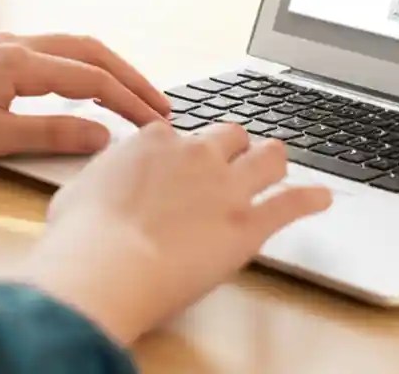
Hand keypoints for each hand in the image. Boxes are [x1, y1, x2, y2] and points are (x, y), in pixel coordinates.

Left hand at [0, 32, 169, 164]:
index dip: (128, 101)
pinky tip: (83, 87)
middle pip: (89, 51)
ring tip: (132, 94)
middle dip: (129, 77)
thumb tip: (103, 135)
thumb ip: (51, 134)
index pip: (91, 79)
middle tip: (159, 105)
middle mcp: (13, 44)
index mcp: (18, 61)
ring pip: (70, 47)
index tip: (155, 124)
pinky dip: (79, 67)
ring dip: (106, 68)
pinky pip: (49, 53)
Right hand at [24, 121, 332, 344]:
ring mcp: (227, 187)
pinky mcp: (248, 223)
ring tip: (281, 165)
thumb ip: (101, 178)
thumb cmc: (83, 236)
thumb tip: (99, 183)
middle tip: (233, 162)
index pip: (181, 133)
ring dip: (276, 160)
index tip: (184, 161)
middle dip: (234, 147)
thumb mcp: (77, 191)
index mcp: (155, 141)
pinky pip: (292, 203)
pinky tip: (322, 199)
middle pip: (231, 135)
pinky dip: (311, 200)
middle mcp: (197, 154)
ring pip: (269, 156)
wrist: (106, 265)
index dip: (185, 149)